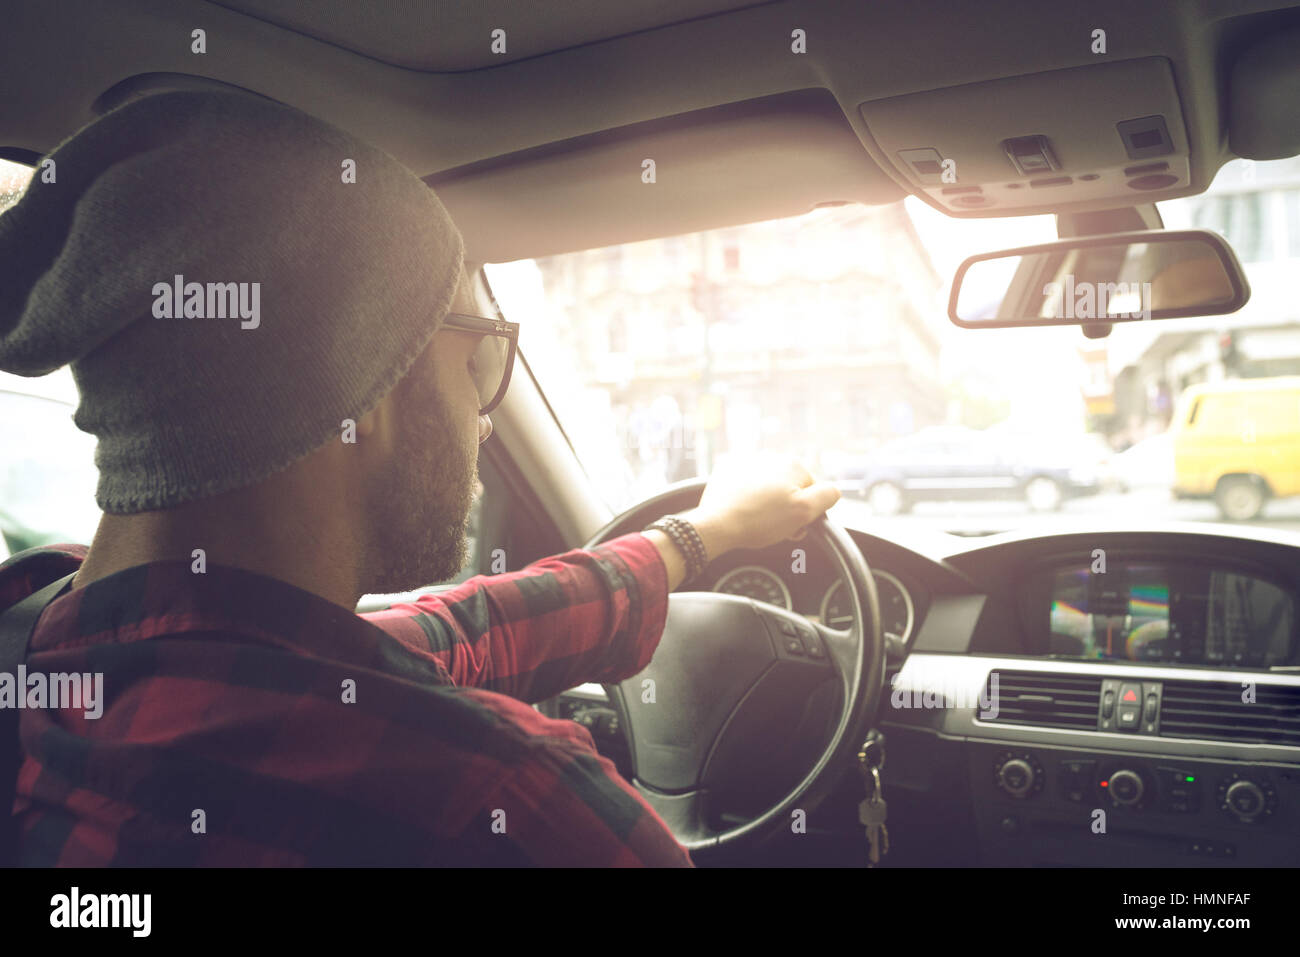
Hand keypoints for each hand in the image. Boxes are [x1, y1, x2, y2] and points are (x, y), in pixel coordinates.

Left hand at [686, 454, 840, 554]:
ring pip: (768, 487)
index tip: (794, 526)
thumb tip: (834, 490)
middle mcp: (770, 457)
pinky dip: (748, 499)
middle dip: (787, 508)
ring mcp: (747, 462)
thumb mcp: (804, 511)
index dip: (806, 512)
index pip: (812, 491)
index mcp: (792, 464)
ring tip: (758, 522)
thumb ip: (827, 496)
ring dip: (768, 504)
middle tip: (776, 527)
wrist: (717, 525)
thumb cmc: (760, 520)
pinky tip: (744, 512)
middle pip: (789, 488)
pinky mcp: (728, 472)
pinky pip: (747, 487)